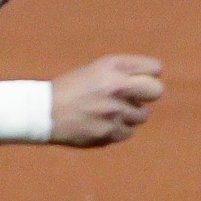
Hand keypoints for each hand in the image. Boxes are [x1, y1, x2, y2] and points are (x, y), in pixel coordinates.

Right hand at [50, 55, 164, 147]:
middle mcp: (116, 88)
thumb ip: (125, 72)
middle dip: (149, 94)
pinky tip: (103, 123)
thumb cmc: (73, 88)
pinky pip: (129, 132)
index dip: (150, 74)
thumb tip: (155, 78)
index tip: (141, 78)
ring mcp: (114, 112)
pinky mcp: (109, 133)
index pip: (155, 68)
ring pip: (143, 115)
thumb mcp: (97, 69)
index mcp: (112, 67)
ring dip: (131, 114)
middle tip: (136, 97)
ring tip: (110, 111)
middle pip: (156, 91)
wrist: (45, 111)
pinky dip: (119, 129)